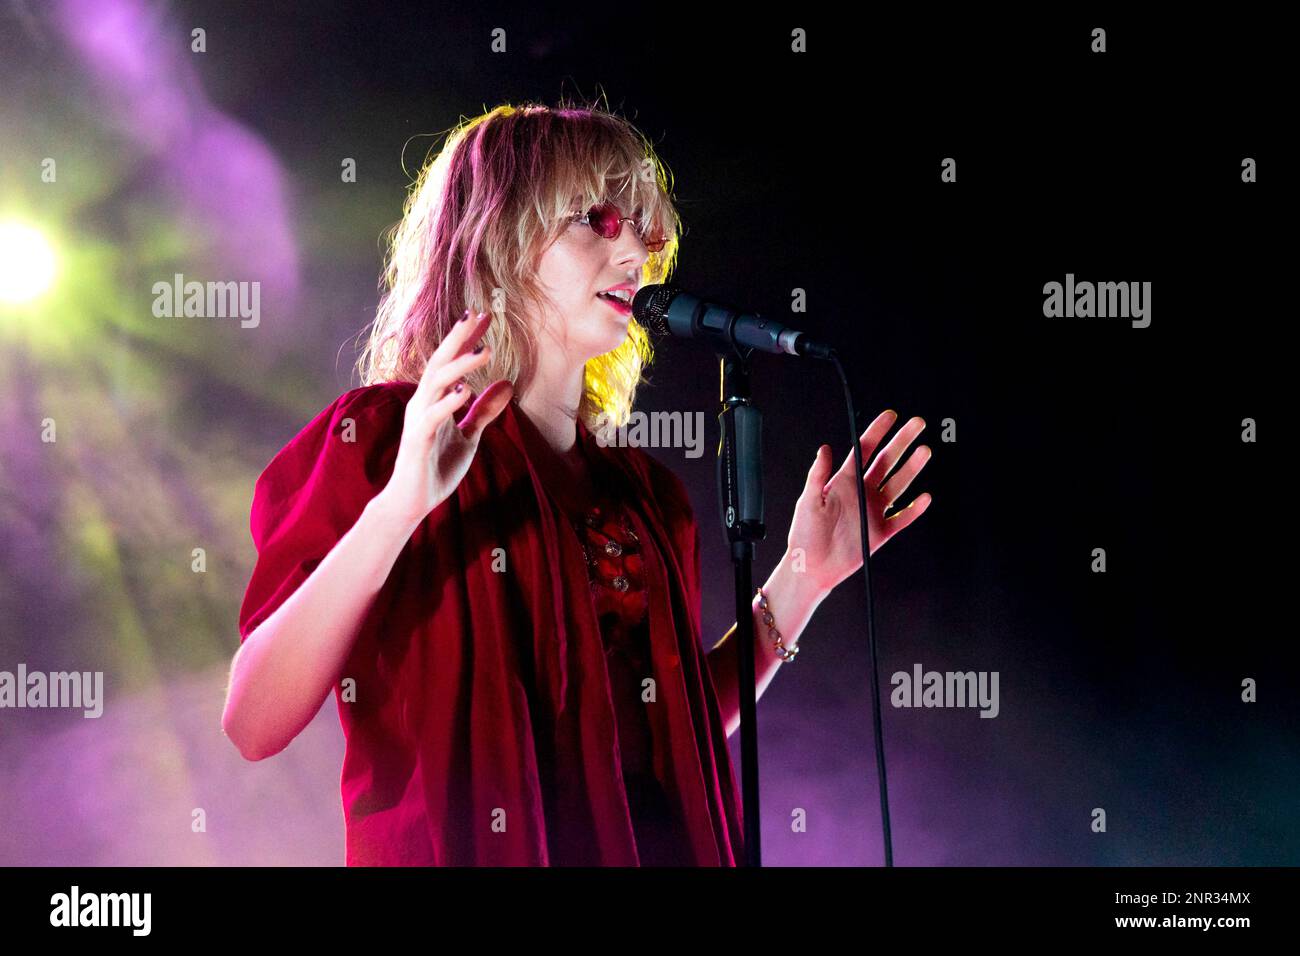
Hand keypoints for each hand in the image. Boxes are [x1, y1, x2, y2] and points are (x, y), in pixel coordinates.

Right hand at [380, 310, 513, 526]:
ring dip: (460, 366)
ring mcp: (418, 420)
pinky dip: (447, 402)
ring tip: (484, 350)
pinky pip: (432, 417)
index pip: (451, 361)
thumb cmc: (437, 466)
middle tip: (478, 316)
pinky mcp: (418, 441)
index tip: (485, 316)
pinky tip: (465, 391)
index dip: (466, 339)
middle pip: (440, 362)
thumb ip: (484, 410)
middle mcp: (422, 402)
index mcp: (434, 399)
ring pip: (436, 383)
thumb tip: (507, 383)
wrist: (413, 501)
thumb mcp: (469, 435)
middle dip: (458, 338)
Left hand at [785, 410, 932, 595]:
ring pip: (898, 484)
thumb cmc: (805, 535)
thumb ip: (817, 475)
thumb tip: (824, 449)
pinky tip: (924, 498)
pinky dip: (914, 509)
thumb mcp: (808, 501)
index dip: (877, 432)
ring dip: (911, 469)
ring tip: (924, 452)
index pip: (865, 450)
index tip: (890, 416)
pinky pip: (902, 518)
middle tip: (917, 425)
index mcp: (844, 482)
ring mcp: (874, 511)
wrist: (812, 567)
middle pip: (887, 462)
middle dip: (902, 442)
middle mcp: (862, 492)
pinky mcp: (881, 532)